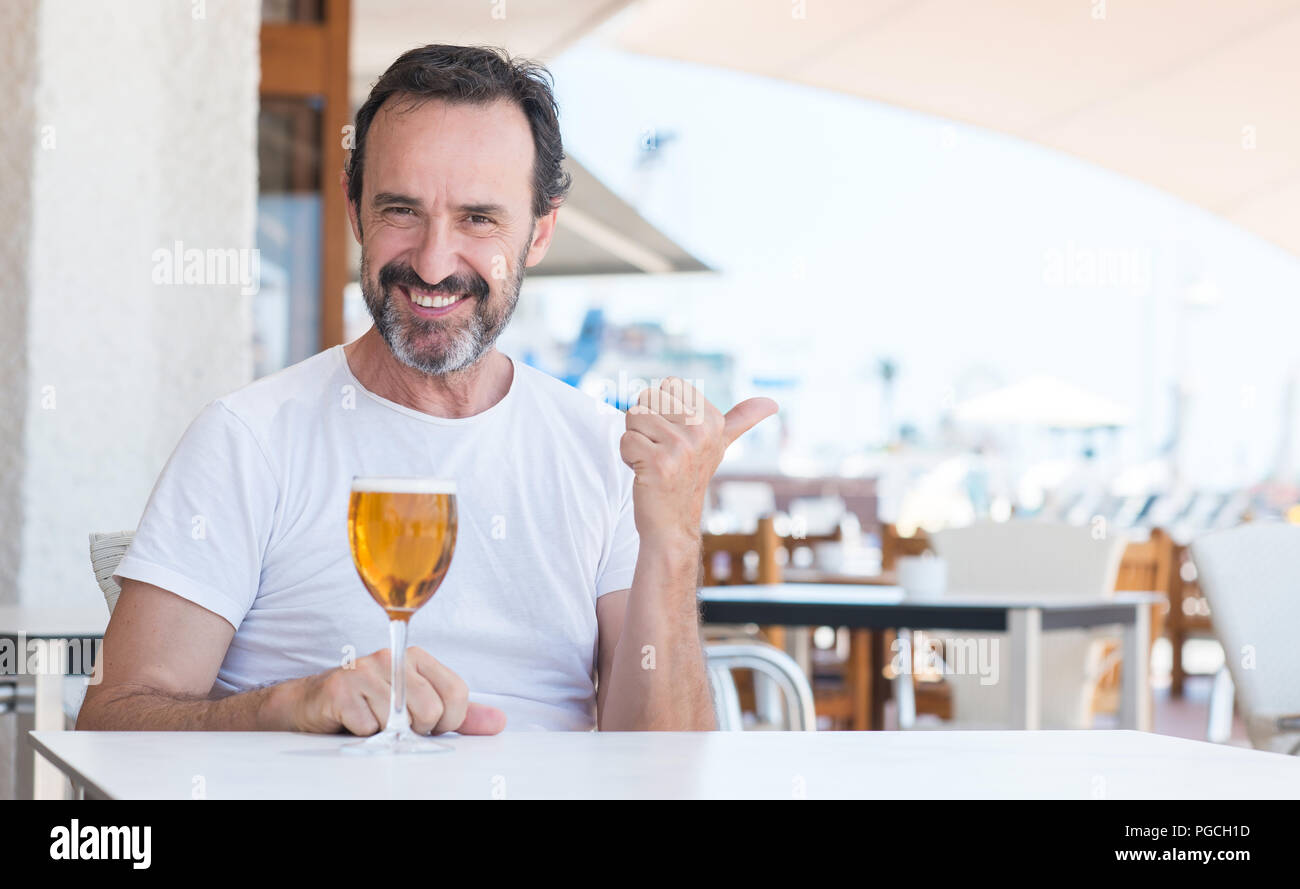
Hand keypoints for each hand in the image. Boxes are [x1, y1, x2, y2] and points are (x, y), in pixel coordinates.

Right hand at [285, 646, 506, 735]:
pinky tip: (353, 720)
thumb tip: (499, 722)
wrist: (312, 703)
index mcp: (417, 657)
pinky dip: (363, 734)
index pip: (457, 692)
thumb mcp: (420, 706)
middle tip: (398, 724)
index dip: (450, 719)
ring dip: (388, 732)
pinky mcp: (341, 688)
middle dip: (418, 729)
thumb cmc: (371, 704)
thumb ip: (461, 714)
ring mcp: (365, 670)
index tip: (433, 725)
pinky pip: (369, 728)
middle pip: (431, 709)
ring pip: (400, 720)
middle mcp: (393, 658)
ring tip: (374, 719)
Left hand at [620, 377, 777, 545]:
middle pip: (648, 396)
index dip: (663, 408)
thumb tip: (773, 403)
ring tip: (652, 461)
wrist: (673, 524)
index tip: (675, 435)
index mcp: (713, 421)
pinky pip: (626, 439)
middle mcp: (701, 432)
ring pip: (633, 416)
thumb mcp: (719, 445)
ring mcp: (681, 448)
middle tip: (660, 449)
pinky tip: (644, 472)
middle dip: (645, 422)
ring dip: (636, 439)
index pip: (669, 385)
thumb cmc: (689, 479)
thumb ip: (742, 419)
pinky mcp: (658, 463)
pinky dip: (627, 456)